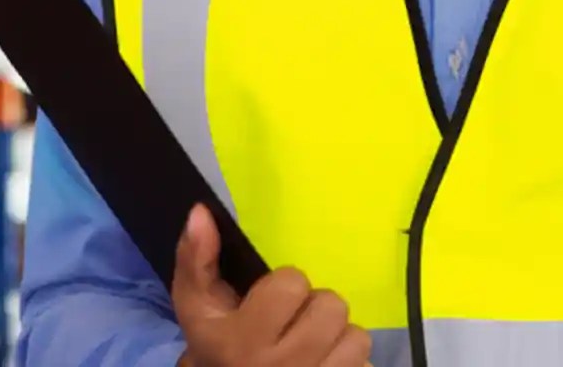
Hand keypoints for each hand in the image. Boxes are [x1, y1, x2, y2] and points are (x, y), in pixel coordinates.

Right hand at [172, 205, 372, 366]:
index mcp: (241, 341)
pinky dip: (350, 360)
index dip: (286, 286)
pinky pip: (366, 362)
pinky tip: (325, 363)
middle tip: (295, 322)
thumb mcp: (197, 307)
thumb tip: (201, 212)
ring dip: (338, 336)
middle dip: (316, 310)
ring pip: (356, 336)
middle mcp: (280, 366)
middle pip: (332, 307)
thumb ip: (196, 258)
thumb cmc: (216, 345)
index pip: (292, 284)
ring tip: (313, 343)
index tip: (270, 301)